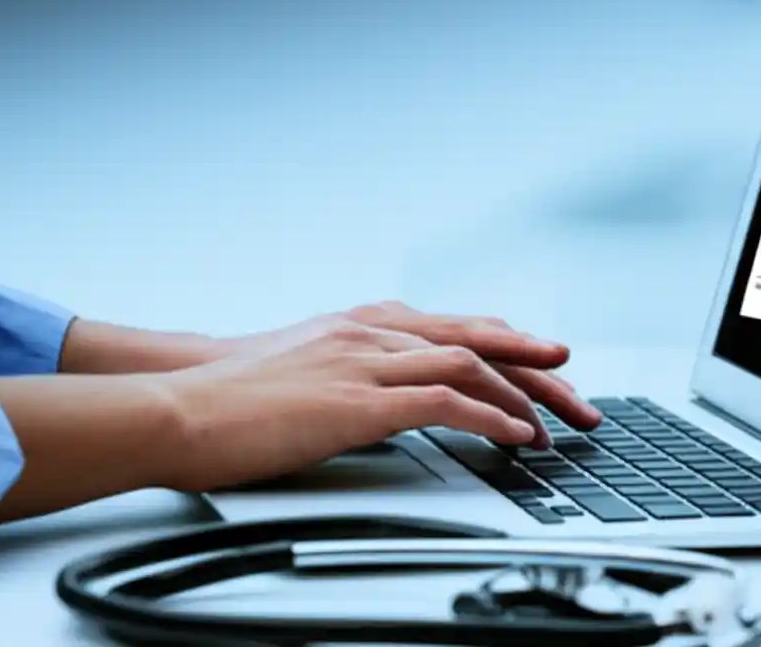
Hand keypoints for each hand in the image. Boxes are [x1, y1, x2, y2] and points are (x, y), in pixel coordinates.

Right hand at [221, 301, 600, 446]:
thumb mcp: (305, 367)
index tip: (549, 363)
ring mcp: (367, 361)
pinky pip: (445, 403)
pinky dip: (490, 418)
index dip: (511, 345)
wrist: (181, 403)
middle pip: (478, 340)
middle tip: (578, 397)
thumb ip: (353, 370)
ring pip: (471, 365)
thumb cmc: (233, 394)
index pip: (456, 328)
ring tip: (557, 427)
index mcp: (364, 323)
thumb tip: (384, 396)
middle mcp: (373, 331)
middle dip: (537, 368)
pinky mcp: (359, 401)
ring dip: (524, 398)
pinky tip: (516, 437)